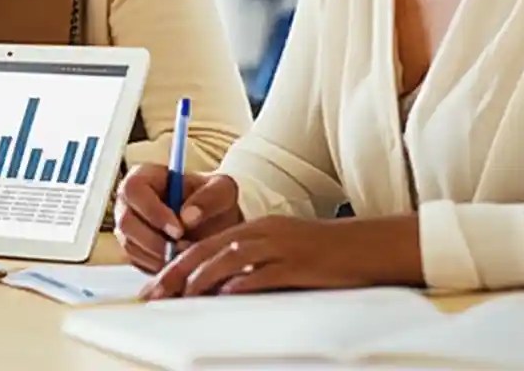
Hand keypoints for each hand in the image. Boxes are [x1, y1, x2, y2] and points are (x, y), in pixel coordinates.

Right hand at [114, 164, 241, 272]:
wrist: (214, 224)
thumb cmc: (213, 201)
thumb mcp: (222, 191)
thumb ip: (209, 198)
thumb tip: (188, 217)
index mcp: (144, 177)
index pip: (133, 189)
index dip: (152, 211)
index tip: (179, 229)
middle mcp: (129, 202)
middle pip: (125, 222)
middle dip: (155, 241)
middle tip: (183, 248)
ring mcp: (127, 227)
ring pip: (130, 245)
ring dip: (158, 255)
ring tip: (186, 254)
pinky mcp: (133, 249)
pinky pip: (137, 262)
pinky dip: (158, 266)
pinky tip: (179, 261)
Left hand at [139, 215, 423, 299]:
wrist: (368, 246)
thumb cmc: (325, 253)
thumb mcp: (282, 250)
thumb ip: (251, 265)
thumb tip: (221, 288)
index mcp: (255, 228)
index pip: (204, 244)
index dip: (175, 265)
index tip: (156, 285)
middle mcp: (262, 233)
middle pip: (208, 250)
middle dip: (176, 273)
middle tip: (155, 294)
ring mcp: (280, 247)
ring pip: (230, 258)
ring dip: (201, 278)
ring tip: (180, 296)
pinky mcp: (298, 264)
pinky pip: (264, 273)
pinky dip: (242, 283)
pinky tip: (224, 295)